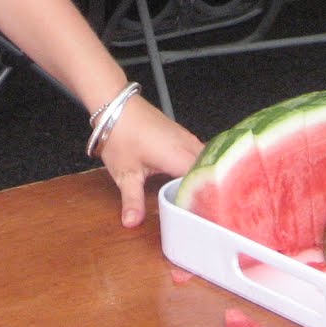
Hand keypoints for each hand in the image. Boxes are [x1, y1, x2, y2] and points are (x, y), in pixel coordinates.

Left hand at [97, 96, 202, 227]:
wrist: (115, 104)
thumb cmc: (120, 134)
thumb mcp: (125, 172)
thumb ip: (132, 200)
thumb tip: (132, 222)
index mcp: (179, 157)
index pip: (204, 184)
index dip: (207, 202)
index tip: (207, 218)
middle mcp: (189, 146)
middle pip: (210, 173)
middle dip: (210, 193)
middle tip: (209, 214)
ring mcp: (187, 138)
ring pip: (206, 162)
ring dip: (206, 179)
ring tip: (205, 201)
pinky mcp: (182, 134)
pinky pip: (200, 153)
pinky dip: (200, 168)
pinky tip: (193, 180)